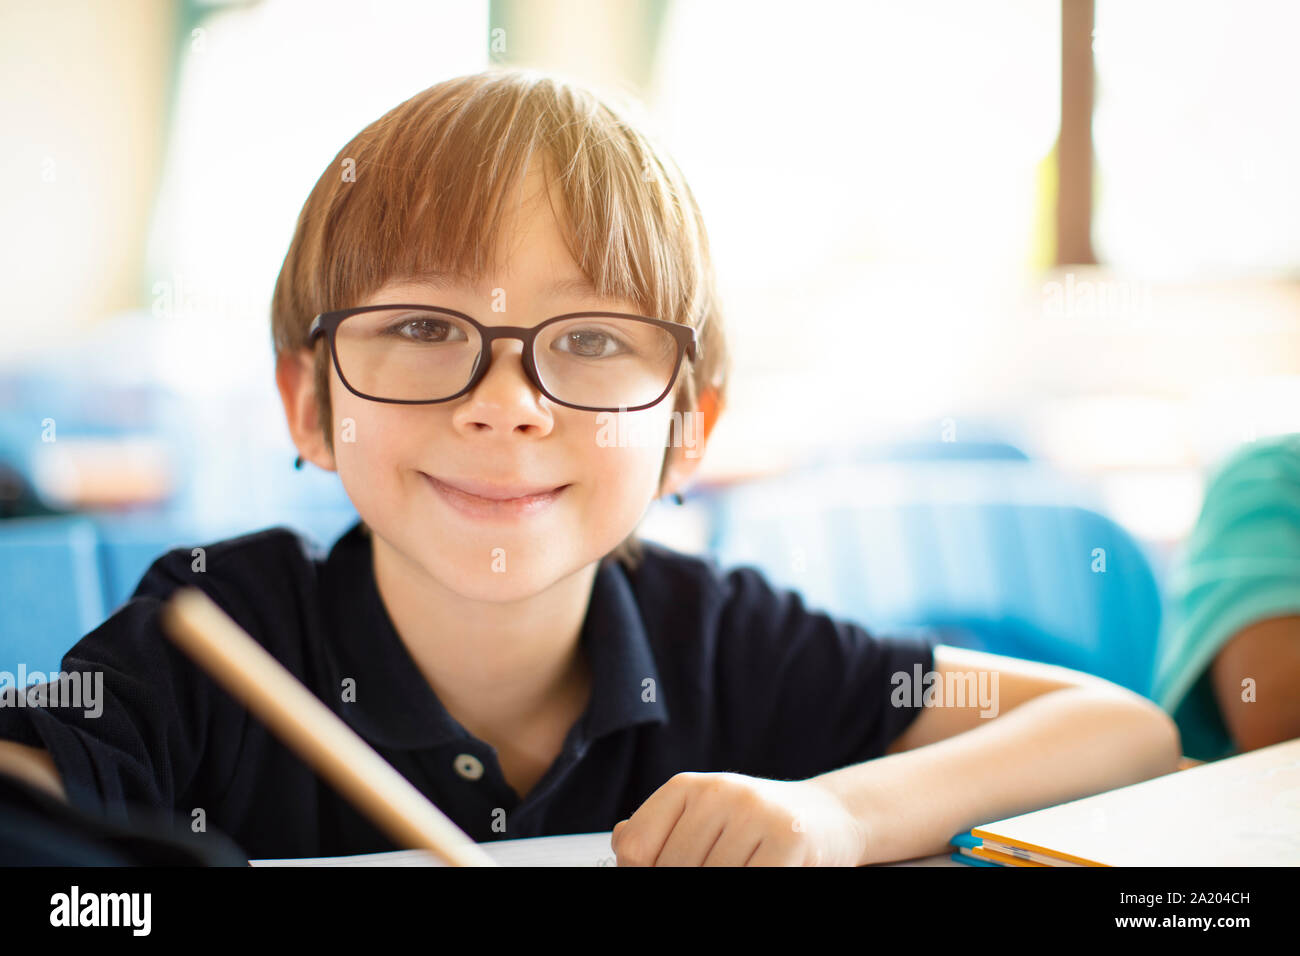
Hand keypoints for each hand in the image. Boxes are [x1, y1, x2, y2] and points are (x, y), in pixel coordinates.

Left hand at [609, 771, 865, 865]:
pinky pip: (749, 880)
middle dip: (687, 881)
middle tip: (713, 869)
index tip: (660, 873)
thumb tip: (621, 847)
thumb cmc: (755, 825)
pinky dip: (750, 882)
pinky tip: (758, 870)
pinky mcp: (787, 837)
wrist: (826, 818)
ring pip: (710, 877)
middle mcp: (717, 792)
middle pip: (671, 868)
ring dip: (724, 884)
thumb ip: (658, 832)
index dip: (642, 872)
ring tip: (742, 866)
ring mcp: (753, 813)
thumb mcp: (702, 818)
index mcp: (686, 787)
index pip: (634, 848)